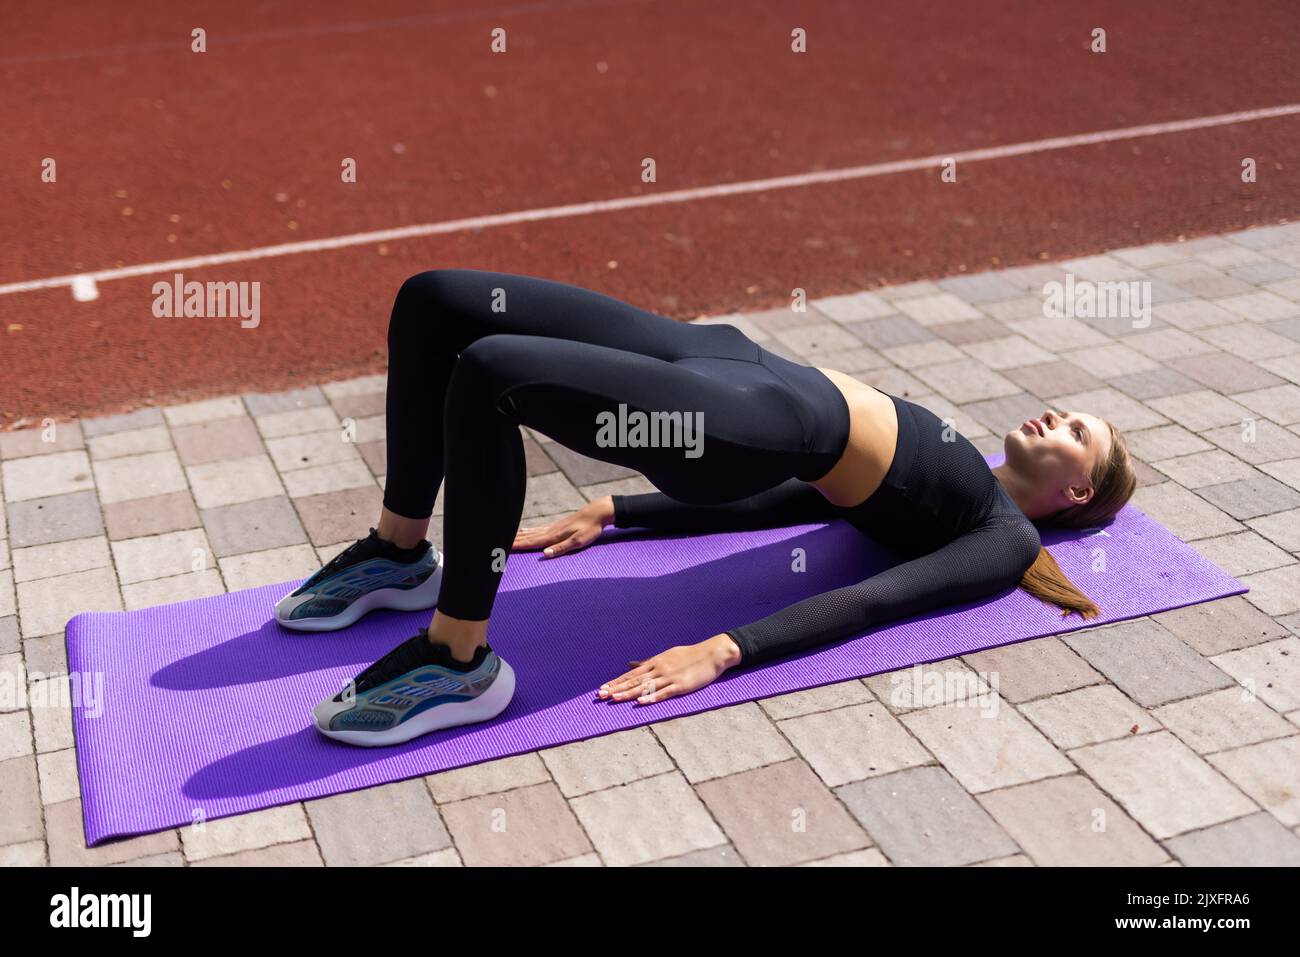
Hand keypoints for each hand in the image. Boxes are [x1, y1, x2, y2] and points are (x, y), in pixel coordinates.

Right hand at [513, 496, 613, 557]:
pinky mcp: (556, 526)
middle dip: (512, 541)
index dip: (516, 546)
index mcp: (553, 536)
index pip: (531, 543)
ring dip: (517, 536)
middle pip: (527, 537)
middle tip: (495, 544)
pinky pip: (537, 530)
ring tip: (504, 538)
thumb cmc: (590, 528)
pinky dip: (527, 531)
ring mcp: (551, 528)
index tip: (503, 548)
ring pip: (530, 533)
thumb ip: (562, 548)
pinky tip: (523, 531)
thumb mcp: (579, 541)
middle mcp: (549, 531)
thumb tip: (544, 554)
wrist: (597, 512)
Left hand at [598, 634, 742, 704]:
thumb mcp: (666, 656)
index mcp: (655, 662)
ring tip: (614, 699)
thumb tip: (630, 663)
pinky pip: (663, 693)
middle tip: (600, 695)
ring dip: (629, 693)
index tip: (602, 688)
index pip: (631, 674)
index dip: (616, 682)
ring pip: (645, 687)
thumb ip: (647, 662)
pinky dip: (651, 698)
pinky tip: (641, 702)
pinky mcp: (681, 685)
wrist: (711, 654)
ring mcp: (669, 677)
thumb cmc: (688, 655)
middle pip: (634, 681)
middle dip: (616, 688)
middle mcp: (659, 669)